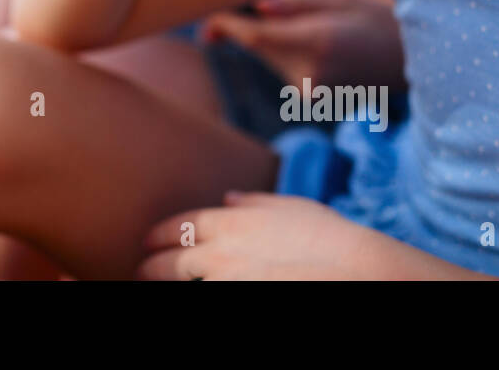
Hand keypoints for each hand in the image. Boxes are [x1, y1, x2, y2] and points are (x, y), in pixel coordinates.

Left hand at [135, 191, 463, 279]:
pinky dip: (196, 295)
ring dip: (169, 283)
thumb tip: (228, 197)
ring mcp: (227, 283)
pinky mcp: (236, 301)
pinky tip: (189, 295)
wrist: (357, 273)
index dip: (161, 233)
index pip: (183, 226)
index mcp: (233, 222)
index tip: (148, 240)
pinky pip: (206, 298)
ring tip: (154, 285)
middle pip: (172, 260)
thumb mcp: (293, 208)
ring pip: (183, 284)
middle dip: (152, 265)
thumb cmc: (332, 239)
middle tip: (141, 269)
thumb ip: (255, 202)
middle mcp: (222, 253)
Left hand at [199, 0, 403, 88]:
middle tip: (233, 20)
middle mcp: (311, 74)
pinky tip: (309, 46)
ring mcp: (311, 94)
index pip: (256, 38)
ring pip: (269, 59)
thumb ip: (297, 2)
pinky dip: (283, 54)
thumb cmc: (376, 19)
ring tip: (306, 27)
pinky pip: (283, 69)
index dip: (227, 27)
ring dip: (268, 40)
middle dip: (242, 30)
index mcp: (318, 42)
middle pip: (258, 48)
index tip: (207, 20)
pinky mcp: (311, 102)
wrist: (411, 63)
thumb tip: (257, 7)